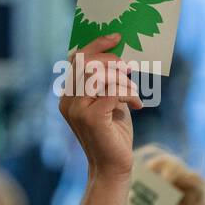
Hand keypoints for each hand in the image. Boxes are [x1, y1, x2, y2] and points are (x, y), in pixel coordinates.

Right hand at [58, 33, 140, 180]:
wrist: (113, 167)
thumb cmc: (113, 134)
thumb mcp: (109, 102)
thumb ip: (107, 82)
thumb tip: (119, 57)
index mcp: (68, 96)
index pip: (76, 59)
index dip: (96, 45)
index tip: (115, 37)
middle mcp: (68, 101)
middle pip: (87, 63)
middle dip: (112, 61)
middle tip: (130, 68)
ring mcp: (77, 110)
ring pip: (100, 75)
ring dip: (122, 79)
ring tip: (134, 91)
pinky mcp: (92, 118)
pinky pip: (113, 91)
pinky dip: (129, 93)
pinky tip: (136, 105)